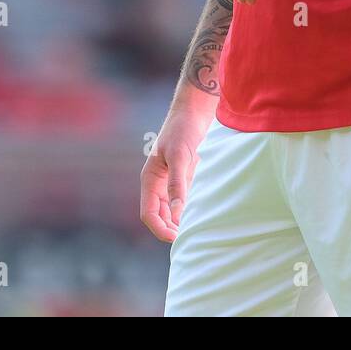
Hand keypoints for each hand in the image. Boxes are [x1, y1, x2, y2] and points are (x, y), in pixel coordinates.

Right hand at [140, 101, 213, 242]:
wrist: (195, 112)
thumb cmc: (183, 129)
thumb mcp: (180, 155)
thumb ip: (177, 184)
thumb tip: (177, 212)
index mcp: (150, 179)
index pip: (148, 214)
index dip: (159, 228)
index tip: (175, 237)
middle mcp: (158, 184)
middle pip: (160, 216)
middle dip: (171, 229)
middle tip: (191, 237)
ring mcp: (171, 182)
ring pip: (172, 211)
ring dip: (180, 222)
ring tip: (197, 230)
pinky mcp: (184, 179)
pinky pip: (184, 201)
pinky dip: (190, 210)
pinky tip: (202, 215)